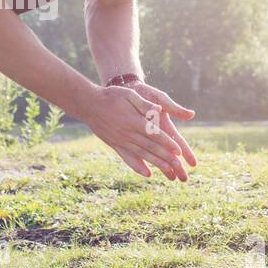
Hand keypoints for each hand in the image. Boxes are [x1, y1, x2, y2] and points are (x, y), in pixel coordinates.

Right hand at [78, 83, 195, 180]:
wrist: (88, 104)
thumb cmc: (111, 96)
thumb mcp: (129, 95)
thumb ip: (144, 104)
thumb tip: (159, 110)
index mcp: (134, 121)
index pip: (155, 134)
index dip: (168, 143)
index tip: (179, 151)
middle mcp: (127, 134)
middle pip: (151, 147)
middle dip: (166, 158)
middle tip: (179, 167)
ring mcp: (120, 141)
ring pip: (142, 155)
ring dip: (156, 164)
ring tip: (169, 172)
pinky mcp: (114, 145)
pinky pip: (127, 158)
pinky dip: (137, 167)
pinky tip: (147, 173)